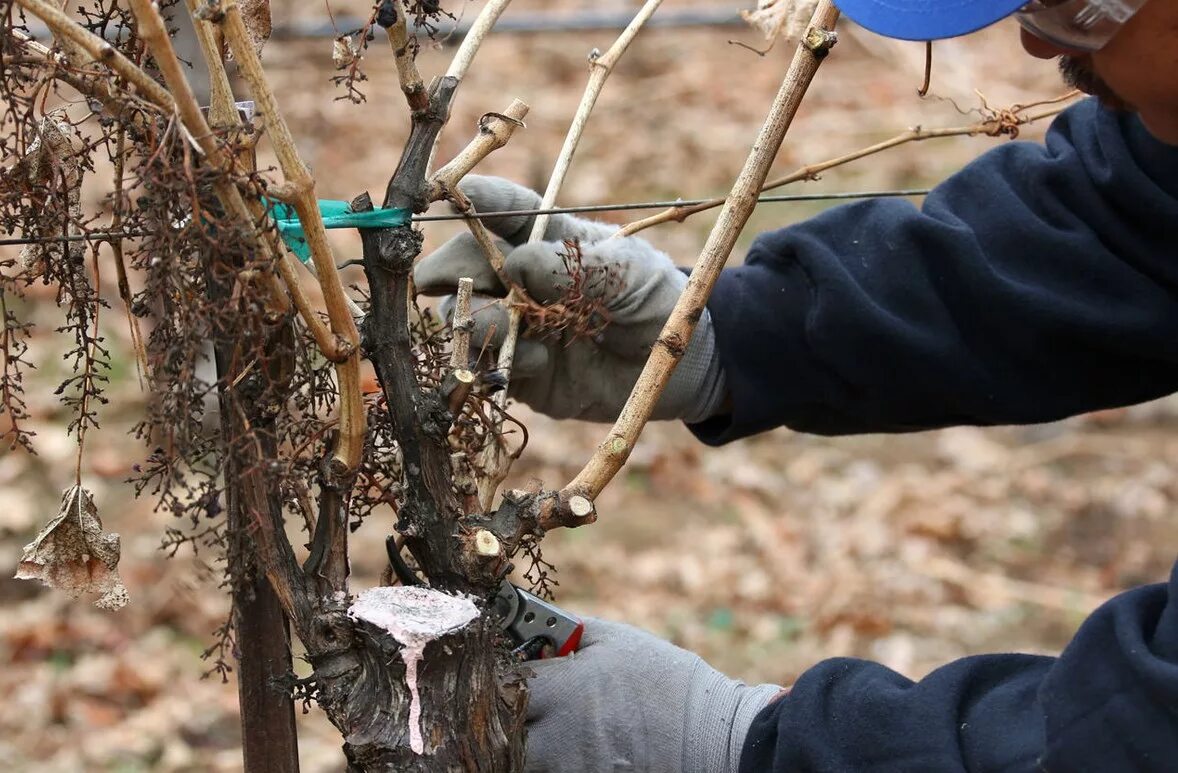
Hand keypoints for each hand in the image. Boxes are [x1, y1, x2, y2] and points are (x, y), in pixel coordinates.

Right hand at [414, 176, 725, 422]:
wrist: (676, 365)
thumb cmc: (653, 299)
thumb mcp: (626, 271)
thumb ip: (572, 265)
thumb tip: (514, 265)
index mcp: (545, 239)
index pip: (502, 212)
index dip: (477, 202)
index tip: (457, 197)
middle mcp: (518, 279)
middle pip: (462, 264)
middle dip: (448, 268)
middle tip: (442, 279)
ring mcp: (514, 325)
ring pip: (462, 315)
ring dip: (475, 318)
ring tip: (508, 325)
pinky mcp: (519, 369)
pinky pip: (485, 364)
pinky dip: (500, 360)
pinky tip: (538, 360)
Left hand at [523, 617, 781, 772]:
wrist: (712, 738)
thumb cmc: (668, 683)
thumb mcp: (618, 640)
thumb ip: (570, 632)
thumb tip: (533, 624)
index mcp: (563, 688)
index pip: (498, 684)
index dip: (496, 678)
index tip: (504, 673)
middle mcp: (557, 734)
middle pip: (500, 733)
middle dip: (503, 720)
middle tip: (519, 708)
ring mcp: (570, 768)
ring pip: (523, 760)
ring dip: (526, 746)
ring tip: (550, 729)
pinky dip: (552, 762)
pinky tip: (572, 749)